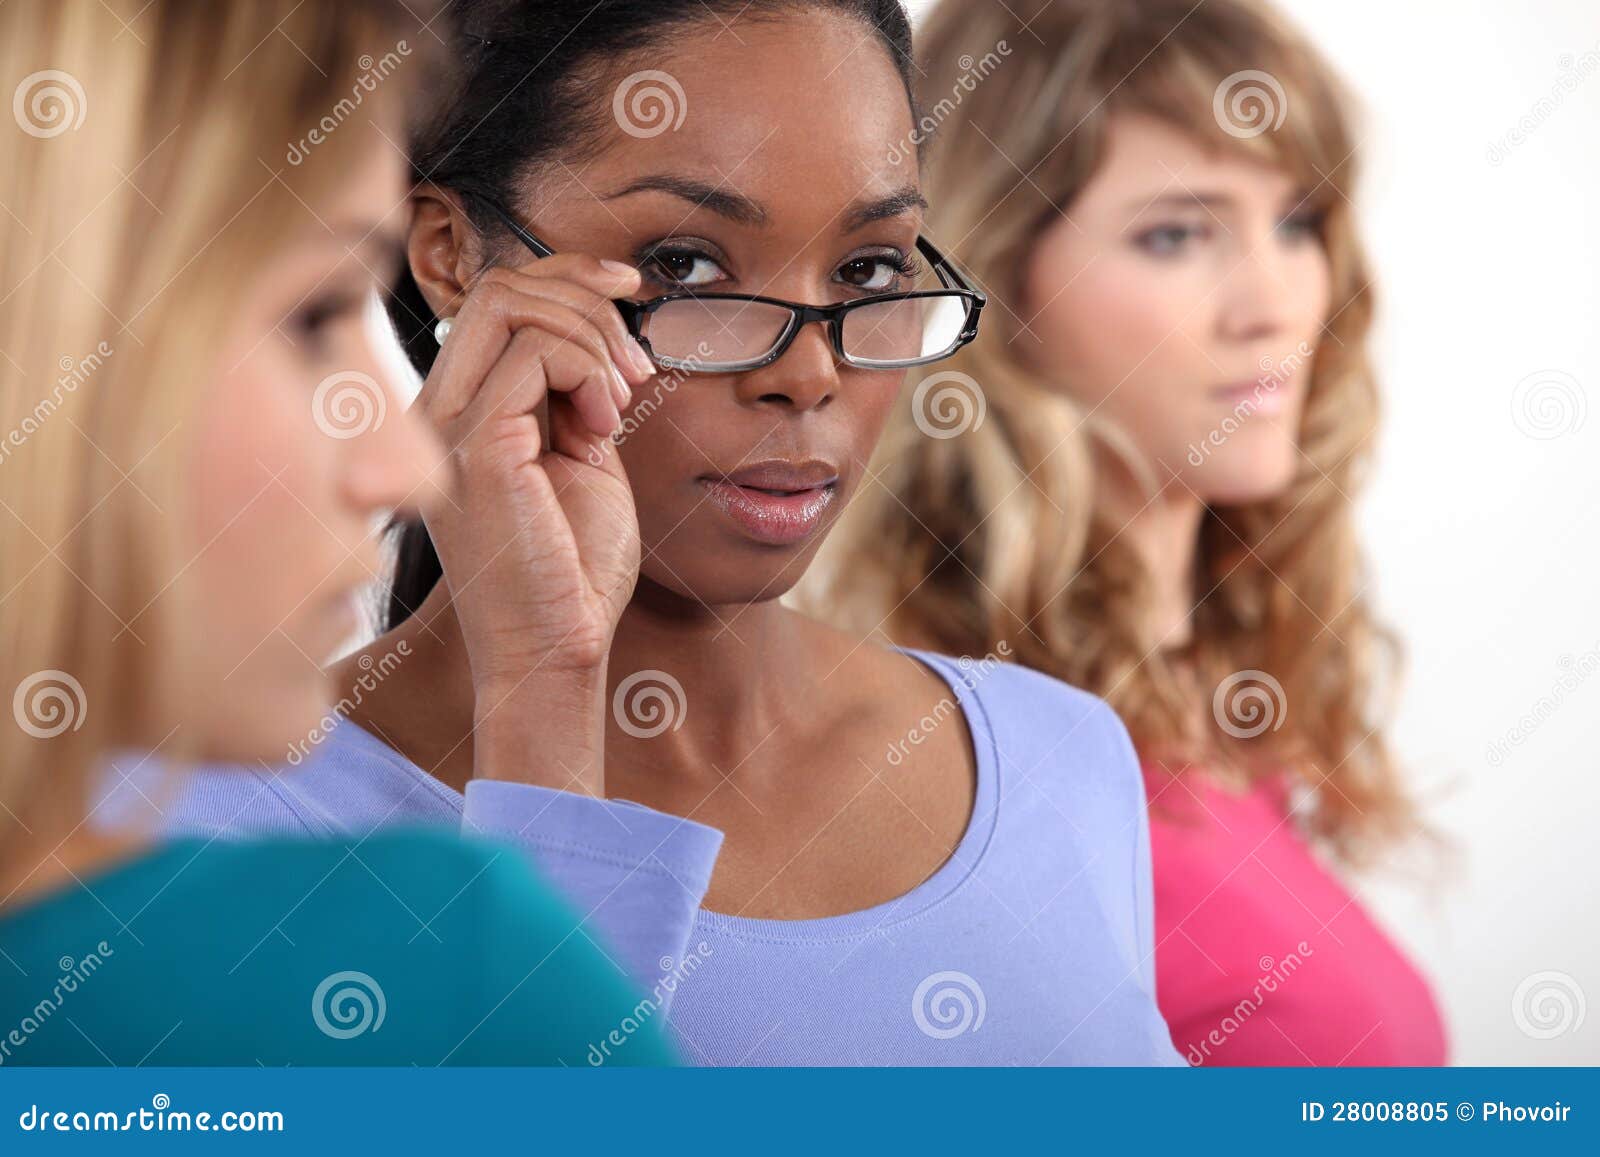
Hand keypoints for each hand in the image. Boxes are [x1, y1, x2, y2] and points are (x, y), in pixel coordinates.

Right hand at [413, 256, 655, 788]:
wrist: (559, 652)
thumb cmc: (574, 569)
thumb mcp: (579, 455)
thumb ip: (571, 390)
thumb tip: (596, 319)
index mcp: (456, 412)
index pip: (496, 298)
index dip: (568, 275)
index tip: (631, 289)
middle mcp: (435, 413)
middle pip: (501, 287)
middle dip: (588, 300)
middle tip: (638, 366)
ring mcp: (446, 429)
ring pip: (514, 305)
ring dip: (596, 339)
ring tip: (624, 400)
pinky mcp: (477, 450)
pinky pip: (535, 354)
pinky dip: (589, 371)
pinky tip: (605, 427)